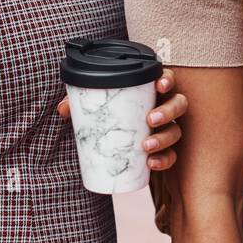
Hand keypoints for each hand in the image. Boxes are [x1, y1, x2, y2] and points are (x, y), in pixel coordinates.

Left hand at [56, 69, 182, 170]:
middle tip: (151, 119)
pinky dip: (164, 160)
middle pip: (179, 103)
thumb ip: (79, 104)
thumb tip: (63, 110)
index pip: (166, 79)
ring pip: (176, 130)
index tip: (160, 84)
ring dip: (164, 137)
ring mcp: (166, 130)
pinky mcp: (165, 151)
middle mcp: (163, 108)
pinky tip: (151, 163)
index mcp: (150, 92)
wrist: (110, 150)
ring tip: (146, 146)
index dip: (167, 79)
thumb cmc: (108, 119)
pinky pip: (171, 156)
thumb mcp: (94, 110)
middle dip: (168, 110)